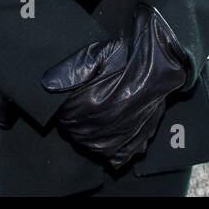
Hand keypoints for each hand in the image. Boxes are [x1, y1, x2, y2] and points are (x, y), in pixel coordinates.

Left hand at [42, 5, 191, 169]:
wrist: (160, 58)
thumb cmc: (127, 54)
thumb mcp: (97, 52)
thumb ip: (72, 68)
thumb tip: (48, 84)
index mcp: (98, 100)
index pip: (69, 115)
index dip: (62, 111)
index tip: (61, 106)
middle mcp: (113, 120)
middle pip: (81, 133)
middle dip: (71, 126)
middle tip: (67, 117)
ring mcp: (129, 131)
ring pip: (98, 148)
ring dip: (85, 140)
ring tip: (81, 128)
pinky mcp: (141, 137)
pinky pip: (120, 156)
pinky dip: (108, 153)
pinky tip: (101, 141)